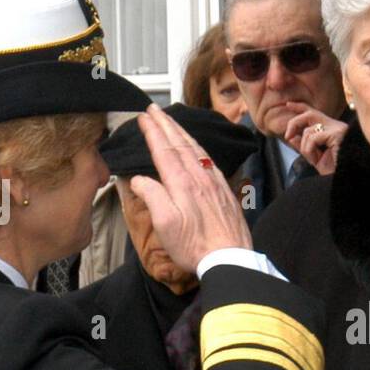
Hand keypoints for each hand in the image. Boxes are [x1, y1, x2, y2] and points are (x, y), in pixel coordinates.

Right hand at [129, 103, 252, 272]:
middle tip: (155, 110)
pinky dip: (200, 148)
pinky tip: (198, 149)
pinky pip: (211, 161)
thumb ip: (151, 196)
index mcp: (182, 183)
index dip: (153, 131)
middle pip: (180, 144)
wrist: (230, 258)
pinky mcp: (225, 192)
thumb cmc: (195, 246)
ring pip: (197, 150)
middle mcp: (200, 178)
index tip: (143, 117)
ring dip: (183, 133)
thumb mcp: (165, 223)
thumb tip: (139, 179)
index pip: (164, 149)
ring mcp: (215, 183)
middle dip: (166, 124)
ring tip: (173, 122)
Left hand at [283, 102, 347, 174]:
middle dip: (294, 123)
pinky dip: (309, 150)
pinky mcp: (338, 134)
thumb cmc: (335, 171)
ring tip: (312, 159)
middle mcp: (336, 126)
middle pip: (310, 114)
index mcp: (332, 129)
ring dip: (305, 147)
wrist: (345, 179)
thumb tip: (291, 137)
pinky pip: (313, 138)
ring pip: (309, 130)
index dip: (300, 107)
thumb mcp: (315, 157)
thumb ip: (304, 146)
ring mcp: (338, 129)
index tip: (288, 105)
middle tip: (288, 136)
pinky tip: (316, 159)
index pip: (314, 112)